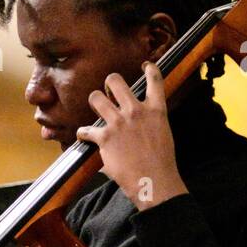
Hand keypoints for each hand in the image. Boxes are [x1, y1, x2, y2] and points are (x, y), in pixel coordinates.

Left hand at [76, 61, 187, 209]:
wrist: (154, 181)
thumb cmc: (161, 162)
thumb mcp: (163, 134)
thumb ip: (151, 122)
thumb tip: (141, 122)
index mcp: (155, 111)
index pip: (155, 81)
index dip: (150, 69)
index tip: (145, 65)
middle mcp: (136, 112)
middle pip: (115, 81)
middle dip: (109, 83)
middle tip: (108, 90)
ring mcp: (119, 123)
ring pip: (96, 97)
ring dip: (95, 101)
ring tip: (96, 107)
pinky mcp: (104, 137)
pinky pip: (86, 129)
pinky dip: (83, 134)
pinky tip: (85, 137)